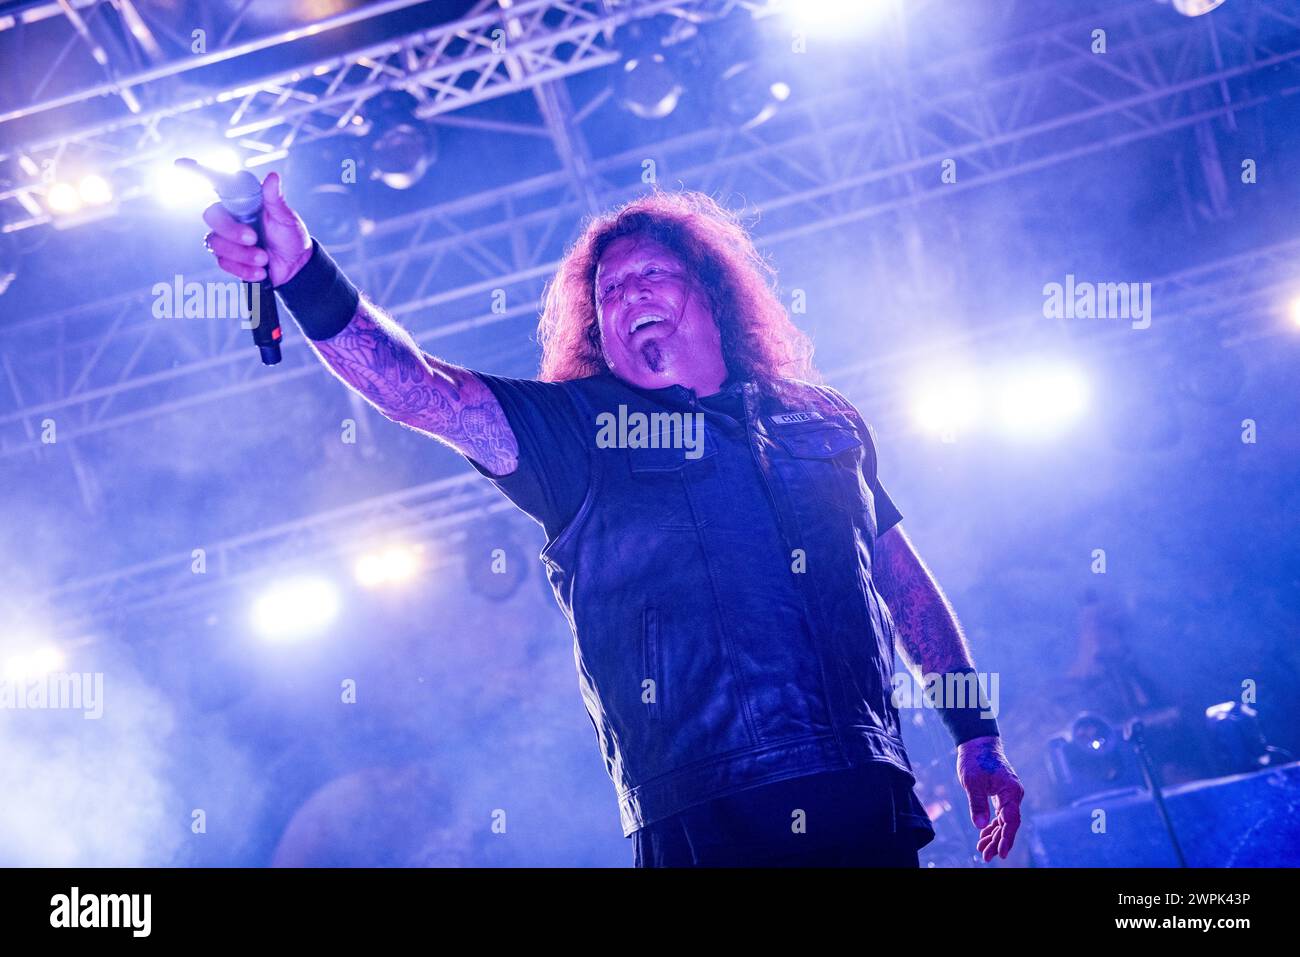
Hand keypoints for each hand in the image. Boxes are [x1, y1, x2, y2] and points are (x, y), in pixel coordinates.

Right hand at [202, 171, 311, 286]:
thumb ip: (276, 200)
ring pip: (214, 242)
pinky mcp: (228, 258)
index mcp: (242, 202)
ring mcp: (226, 238)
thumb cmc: (291, 237)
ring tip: (264, 259)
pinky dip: (244, 268)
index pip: (217, 183)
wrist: (296, 267)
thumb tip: (273, 177)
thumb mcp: (287, 218)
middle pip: (211, 216)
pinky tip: (260, 270)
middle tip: (253, 239)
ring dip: (241, 253)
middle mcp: (230, 217)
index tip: (181, 163)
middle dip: (231, 230)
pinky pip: (223, 262)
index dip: (198, 172)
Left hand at [956, 735, 1024, 861]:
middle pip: (1008, 824)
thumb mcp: (972, 783)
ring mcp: (1008, 796)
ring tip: (983, 851)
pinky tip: (984, 836)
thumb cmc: (975, 760)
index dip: (1007, 838)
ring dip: (994, 836)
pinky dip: (992, 825)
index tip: (1001, 853)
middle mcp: (1014, 795)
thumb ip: (977, 804)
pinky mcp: (1001, 795)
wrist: (977, 744)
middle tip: (986, 857)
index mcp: (1011, 792)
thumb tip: (980, 826)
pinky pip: (1000, 814)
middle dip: (998, 842)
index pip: (1011, 820)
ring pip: (1004, 821)